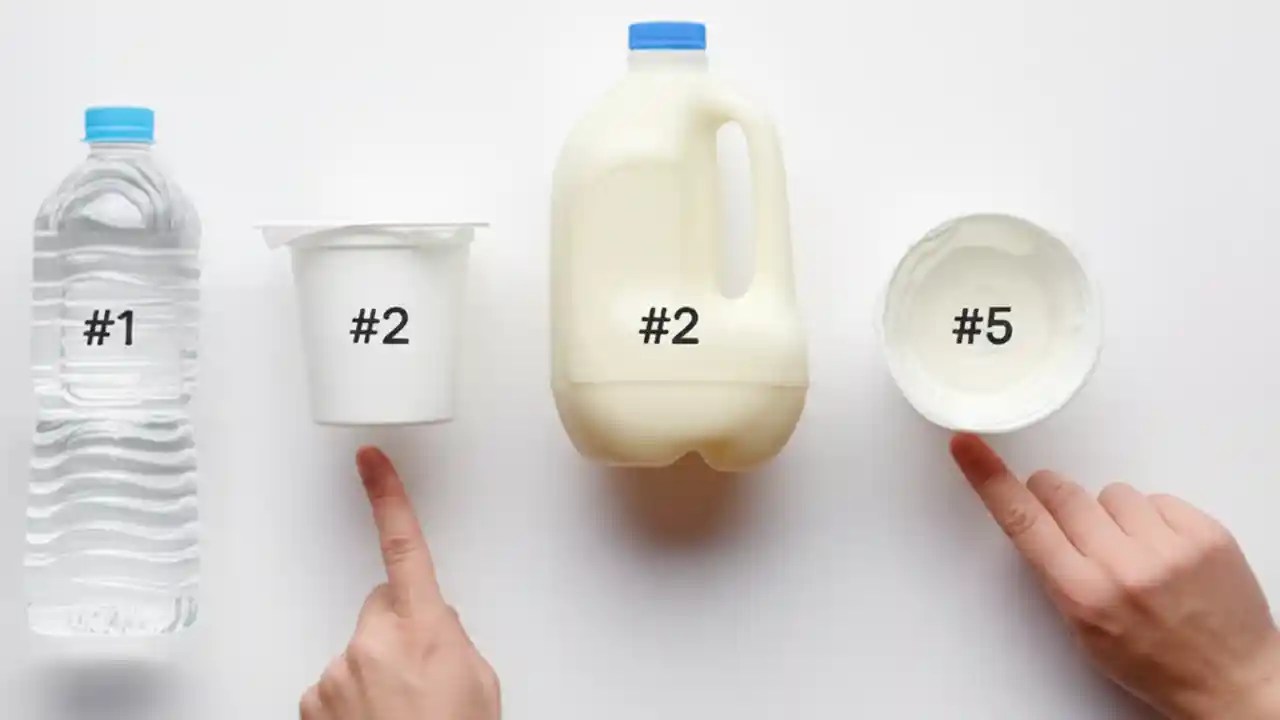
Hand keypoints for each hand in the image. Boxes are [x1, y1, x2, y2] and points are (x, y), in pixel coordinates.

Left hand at [300, 447, 500, 719]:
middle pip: (383, 606)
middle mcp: (373, 641)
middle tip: (424, 675)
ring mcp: (337, 670)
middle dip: (400, 628)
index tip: (370, 460)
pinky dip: (352, 697)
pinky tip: (377, 719)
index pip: (405, 545)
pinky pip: (335, 681)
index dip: (387, 496)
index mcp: (424, 627)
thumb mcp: (479, 683)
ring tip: (403, 709)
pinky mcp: (314, 699)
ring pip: (359, 648)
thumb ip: (454, 637)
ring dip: (377, 670)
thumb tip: (436, 624)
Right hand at [950, 434, 1279, 718]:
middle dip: (1056, 496)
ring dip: (1114, 514)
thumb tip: (1042, 519)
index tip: (968, 447)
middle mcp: (1123, 567)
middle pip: (1063, 493)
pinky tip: (1165, 550)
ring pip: (1112, 492)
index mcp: (1083, 595)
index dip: (990, 480)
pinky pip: (1158, 498)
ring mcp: (1169, 547)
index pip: (1023, 522)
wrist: (1231, 680)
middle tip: (1072, 520)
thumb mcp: (1083, 630)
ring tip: (1135, 551)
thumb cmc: (1153, 663)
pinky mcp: (1205, 533)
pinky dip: (1156, 519)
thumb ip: (1058, 573)